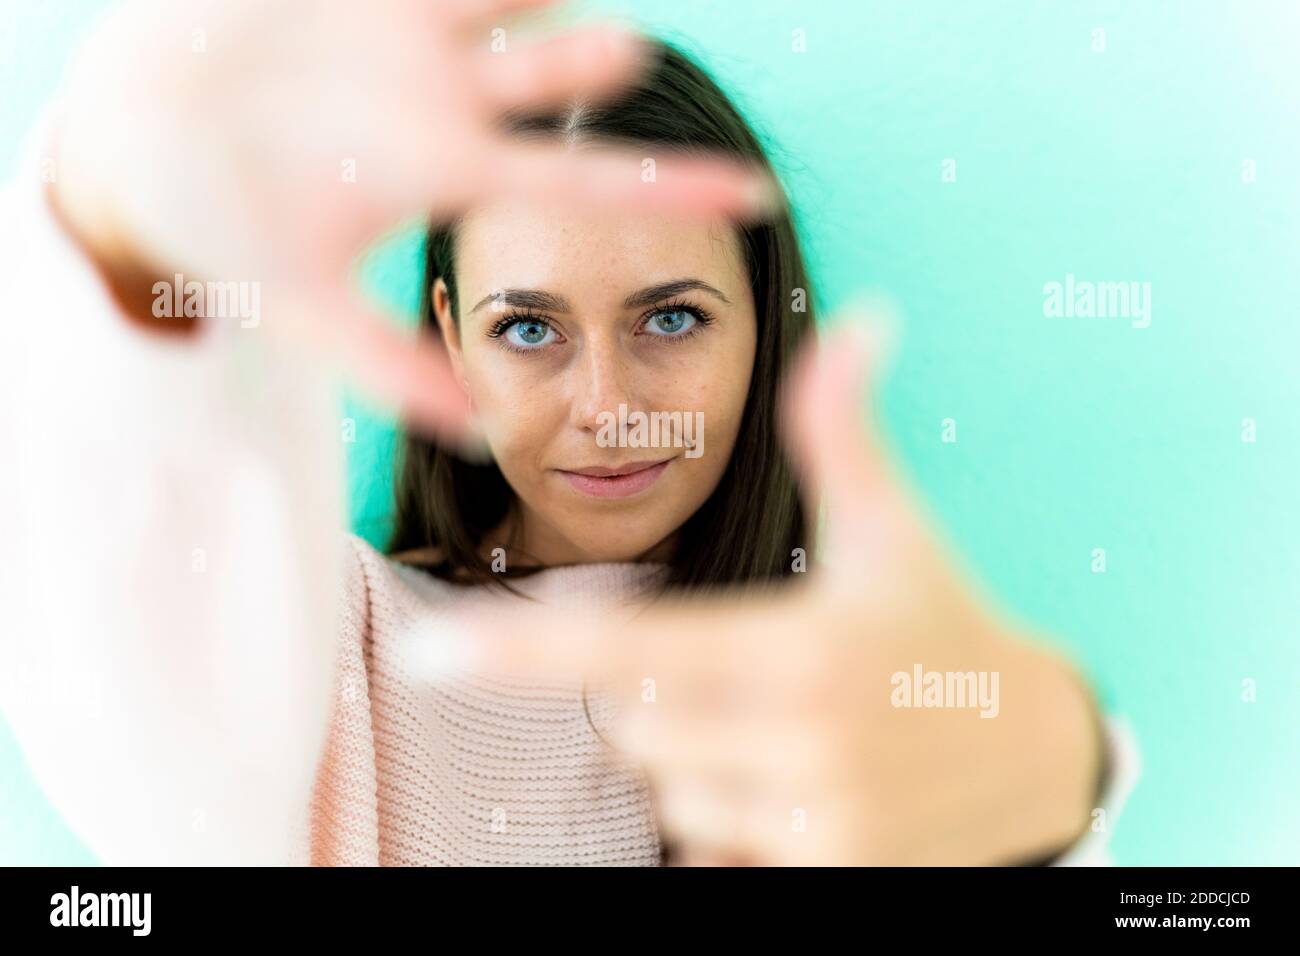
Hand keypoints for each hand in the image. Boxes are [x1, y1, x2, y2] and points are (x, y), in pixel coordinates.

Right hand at [50, 0, 774, 439]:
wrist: (137, 149)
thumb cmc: (219, 231)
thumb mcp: (303, 309)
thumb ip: (388, 368)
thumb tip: (481, 439)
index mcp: (448, 172)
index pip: (581, 182)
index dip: (667, 191)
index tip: (759, 194)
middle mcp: (444, 101)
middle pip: (546, 74)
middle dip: (581, 62)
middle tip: (633, 54)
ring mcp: (403, 36)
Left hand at [449, 309, 1104, 865]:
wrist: (1035, 750)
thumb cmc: (940, 619)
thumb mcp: (893, 526)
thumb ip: (846, 429)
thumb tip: (865, 317)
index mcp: (801, 646)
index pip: (630, 650)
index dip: (521, 650)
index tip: (427, 651)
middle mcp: (802, 742)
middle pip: (632, 721)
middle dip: (657, 688)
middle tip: (747, 664)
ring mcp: (816, 821)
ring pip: (668, 786)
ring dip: (698, 751)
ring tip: (789, 723)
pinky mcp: (827, 872)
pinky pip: (710, 842)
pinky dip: (732, 809)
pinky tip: (803, 779)